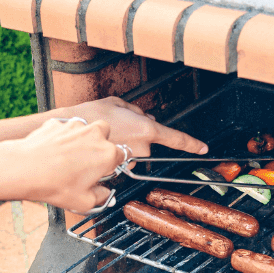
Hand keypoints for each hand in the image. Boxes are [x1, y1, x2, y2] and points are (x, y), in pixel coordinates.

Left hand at [6, 117, 121, 211]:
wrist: (25, 169)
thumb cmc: (54, 184)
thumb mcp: (84, 202)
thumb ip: (100, 197)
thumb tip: (103, 194)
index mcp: (107, 154)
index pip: (122, 155)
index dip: (113, 164)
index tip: (105, 172)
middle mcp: (94, 135)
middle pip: (106, 134)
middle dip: (100, 145)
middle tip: (89, 162)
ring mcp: (75, 126)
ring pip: (86, 127)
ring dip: (82, 138)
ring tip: (70, 157)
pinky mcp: (58, 123)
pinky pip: (65, 128)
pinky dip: (62, 136)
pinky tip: (54, 151)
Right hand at [64, 97, 206, 155]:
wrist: (70, 133)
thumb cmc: (91, 116)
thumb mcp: (118, 103)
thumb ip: (137, 111)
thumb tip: (144, 116)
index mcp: (147, 129)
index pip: (176, 139)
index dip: (192, 144)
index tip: (203, 149)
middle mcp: (142, 148)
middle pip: (148, 142)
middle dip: (138, 134)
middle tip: (119, 125)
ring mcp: (129, 160)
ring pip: (134, 151)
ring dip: (125, 143)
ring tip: (107, 134)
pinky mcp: (117, 168)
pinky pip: (121, 159)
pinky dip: (115, 152)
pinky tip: (102, 144)